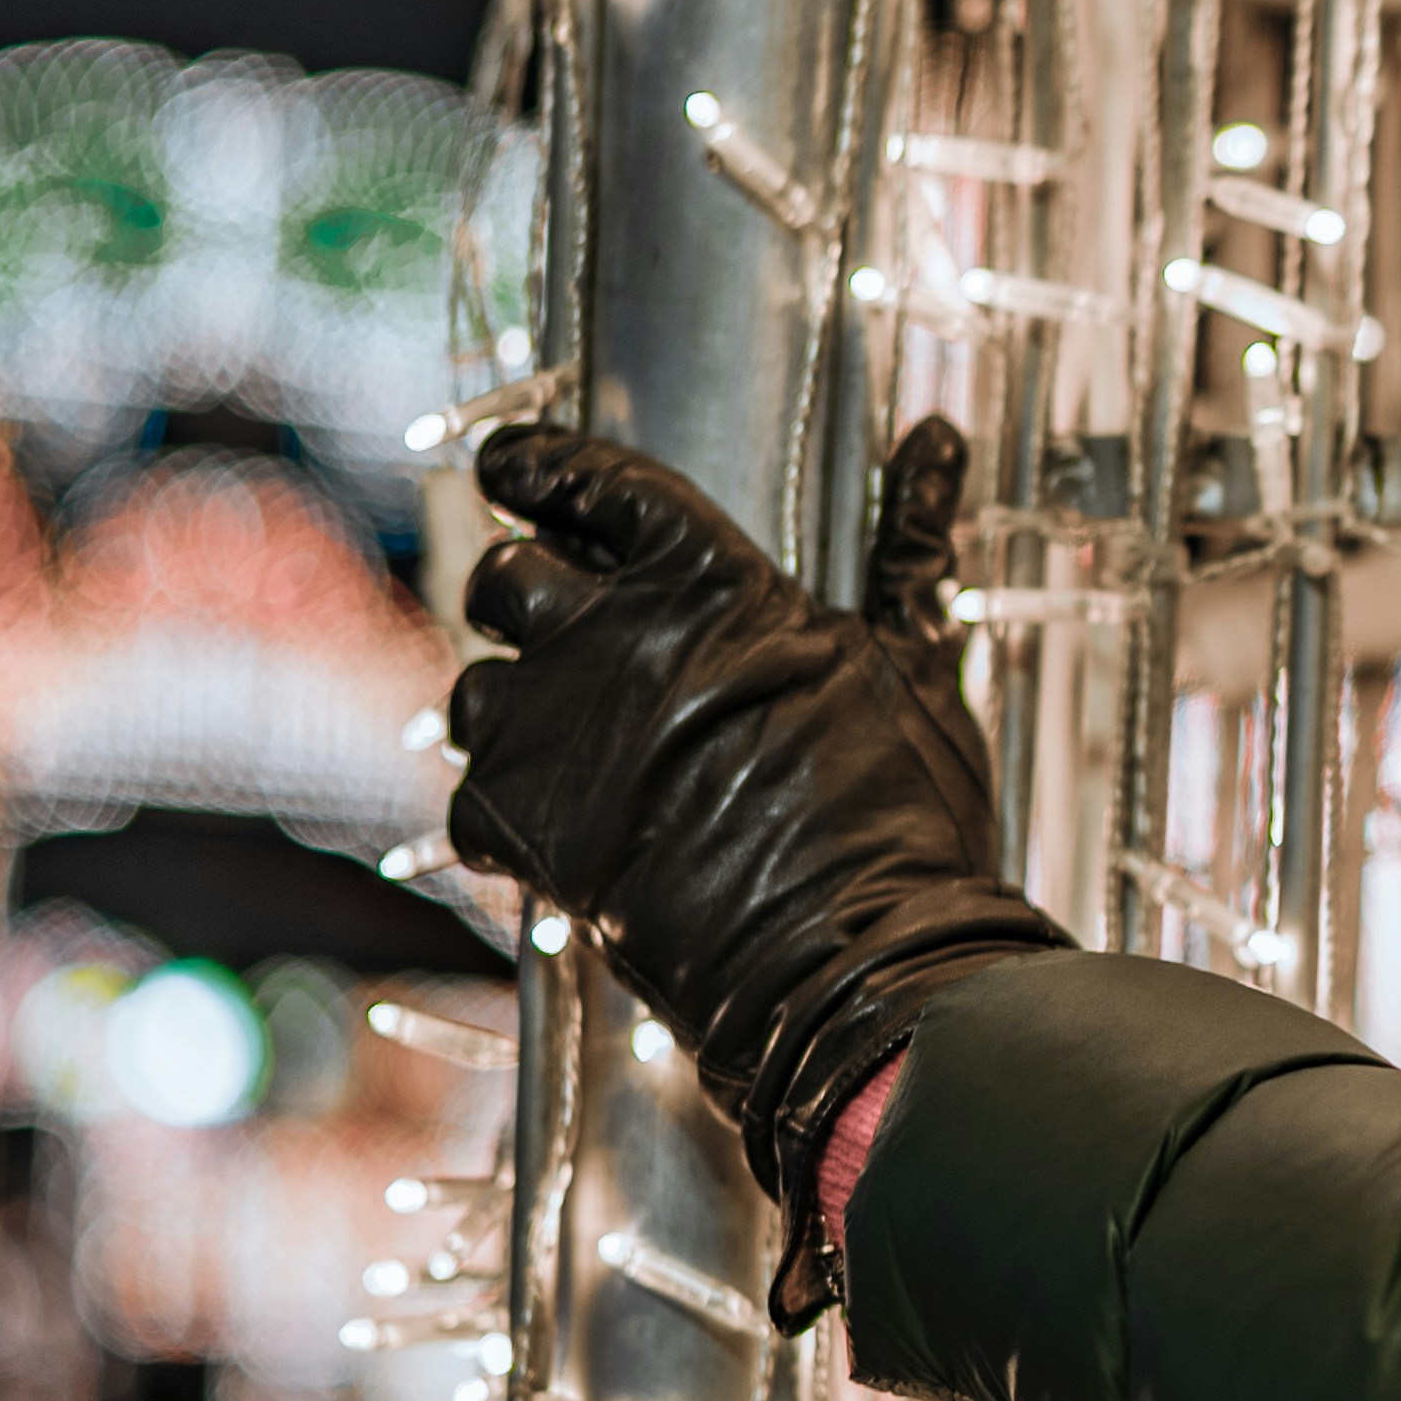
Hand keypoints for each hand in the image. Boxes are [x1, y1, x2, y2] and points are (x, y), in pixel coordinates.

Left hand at [445, 416, 1067, 1319]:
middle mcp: (614, 636)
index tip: (511, 464)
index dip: (537, 464)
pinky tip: (565, 825)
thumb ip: (906, 546)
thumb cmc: (896, 815)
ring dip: (511, 706)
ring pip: (470, 683)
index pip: (591, 482)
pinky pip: (465, 791)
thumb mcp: (912, 663)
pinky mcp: (521, 823)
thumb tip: (935, 440)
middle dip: (524, 597)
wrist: (852, 959)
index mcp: (711, 581)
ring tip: (578, 744)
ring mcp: (559, 730)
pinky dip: (503, 808)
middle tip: (566, 632)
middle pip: (505, 574)